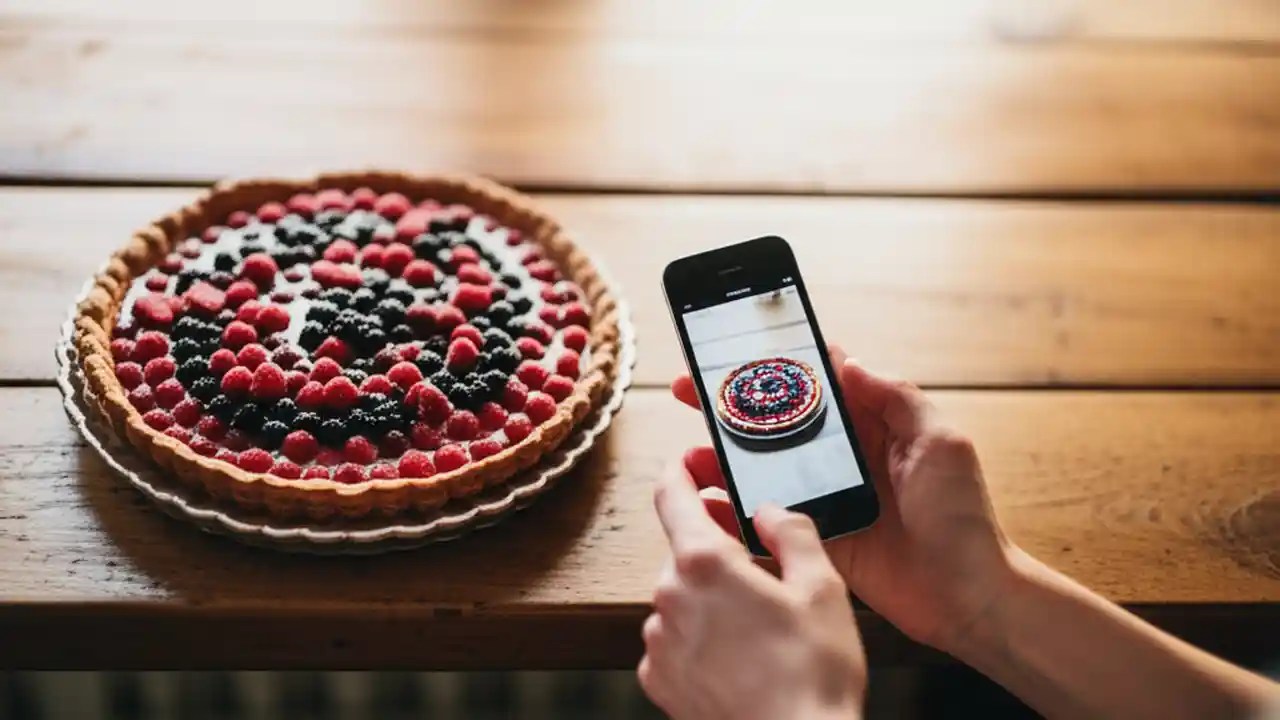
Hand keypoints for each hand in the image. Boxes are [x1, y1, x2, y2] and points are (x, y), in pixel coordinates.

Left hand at [640, 462, 865, 719]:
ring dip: (711, 601)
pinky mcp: (659, 681)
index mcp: (704, 563)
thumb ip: (793, 533)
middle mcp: (668, 597)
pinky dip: (700, 641)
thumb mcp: (822, 589)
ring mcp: (658, 643)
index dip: (678, 469)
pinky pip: (675, 642)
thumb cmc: (813, 674)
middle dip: (719, 553)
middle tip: (764, 575)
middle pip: (685, 553)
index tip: (687, 461)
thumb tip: (771, 509)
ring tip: (761, 632)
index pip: (670, 494)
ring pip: (681, 599)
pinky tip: (741, 660)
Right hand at [671, 348, 1014, 654]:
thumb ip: (899, 398)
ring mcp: (823, 500)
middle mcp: (841, 460)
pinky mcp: (813, 540)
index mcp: (872, 429)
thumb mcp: (942, 443)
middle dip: (728, 408)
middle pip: (774, 426)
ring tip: (689, 457)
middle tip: (688, 392)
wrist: (968, 597)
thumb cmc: (965, 520)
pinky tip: (703, 507)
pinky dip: (729, 514)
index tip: (733, 353)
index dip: (773, 368)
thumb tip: (850, 362)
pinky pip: (761, 523)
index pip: (814, 386)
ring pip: (759, 472)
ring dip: (720, 462)